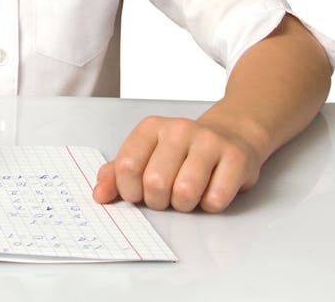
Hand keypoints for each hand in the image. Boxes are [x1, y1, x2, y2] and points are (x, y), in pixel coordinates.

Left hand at [92, 115, 263, 212]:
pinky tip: (210, 189)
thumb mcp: (147, 155)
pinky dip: (209, 205)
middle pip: (155, 183)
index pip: (126, 166)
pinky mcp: (235, 158)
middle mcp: (178, 129)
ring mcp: (208, 142)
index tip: (139, 193)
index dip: (129, 191)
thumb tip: (99, 195)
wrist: (230, 134)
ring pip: (185, 193)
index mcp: (151, 128)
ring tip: (188, 192)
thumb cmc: (183, 151)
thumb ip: (118, 173)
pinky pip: (215, 200)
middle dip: (159, 201)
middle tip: (167, 194)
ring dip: (185, 204)